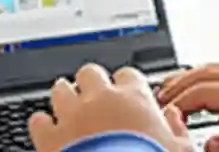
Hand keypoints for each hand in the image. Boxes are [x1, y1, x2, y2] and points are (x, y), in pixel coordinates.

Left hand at [29, 64, 192, 151]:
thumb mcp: (180, 151)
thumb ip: (177, 130)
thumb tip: (173, 118)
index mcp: (134, 100)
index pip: (128, 75)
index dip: (127, 86)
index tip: (128, 98)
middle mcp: (99, 100)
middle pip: (90, 73)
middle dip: (92, 85)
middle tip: (96, 101)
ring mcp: (71, 115)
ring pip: (60, 89)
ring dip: (65, 98)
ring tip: (71, 111)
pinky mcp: (48, 136)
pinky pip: (38, 119)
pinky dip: (43, 124)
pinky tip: (51, 133)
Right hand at [159, 64, 218, 150]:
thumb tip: (208, 144)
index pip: (202, 91)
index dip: (177, 103)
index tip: (162, 118)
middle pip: (206, 71)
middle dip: (176, 83)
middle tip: (157, 101)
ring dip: (192, 76)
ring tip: (175, 91)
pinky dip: (213, 76)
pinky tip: (215, 88)